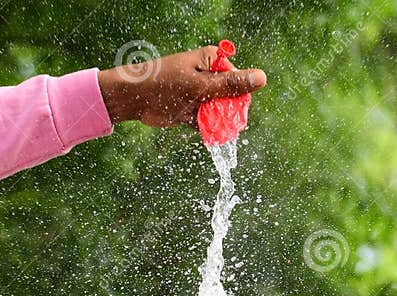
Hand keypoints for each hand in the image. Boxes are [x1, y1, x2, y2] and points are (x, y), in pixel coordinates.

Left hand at [97, 45, 266, 126]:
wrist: (135, 99)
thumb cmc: (165, 84)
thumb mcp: (201, 86)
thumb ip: (231, 84)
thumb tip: (262, 77)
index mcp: (212, 61)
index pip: (239, 80)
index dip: (239, 97)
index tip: (233, 110)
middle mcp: (209, 75)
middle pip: (232, 98)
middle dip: (229, 113)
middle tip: (222, 123)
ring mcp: (201, 94)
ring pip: (221, 112)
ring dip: (219, 123)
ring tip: (211, 127)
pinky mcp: (193, 110)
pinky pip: (208, 122)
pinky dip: (208, 129)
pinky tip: (207, 134)